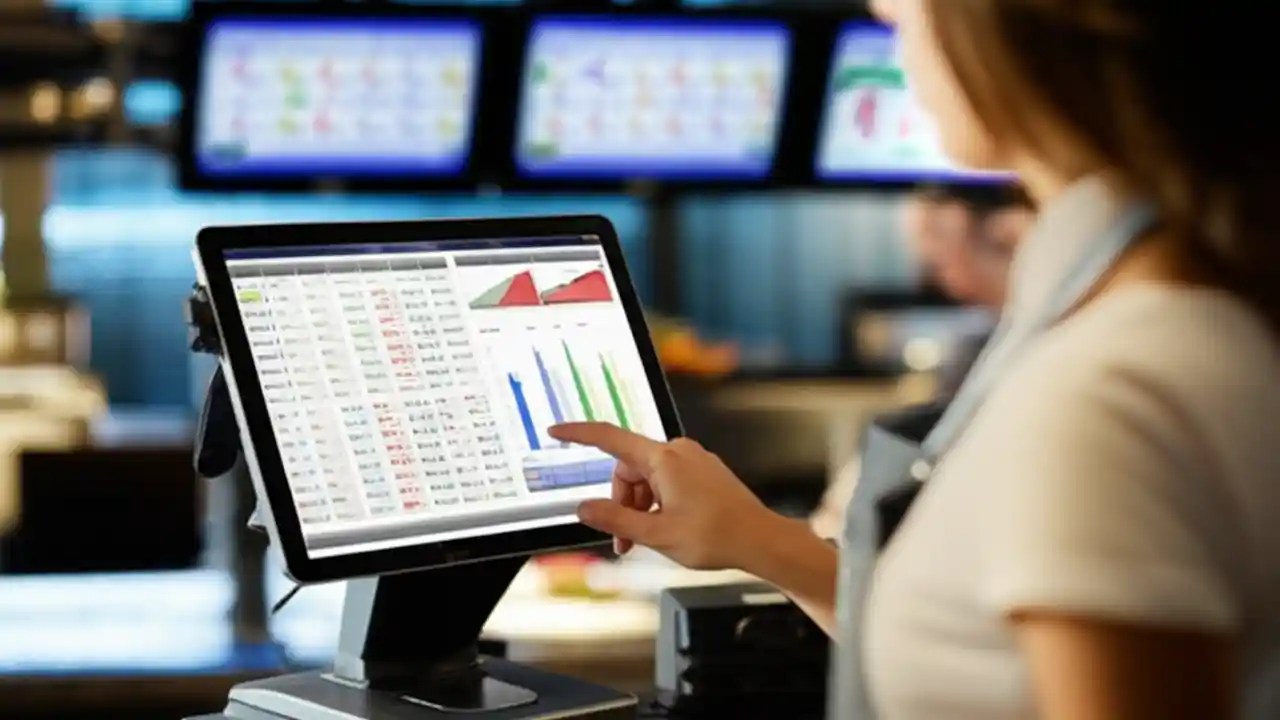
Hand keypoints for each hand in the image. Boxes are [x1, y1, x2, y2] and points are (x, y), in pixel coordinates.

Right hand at [548, 422, 777, 570]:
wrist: (760, 540)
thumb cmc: (718, 536)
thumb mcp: (656, 534)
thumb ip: (615, 520)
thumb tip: (585, 509)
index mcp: (664, 460)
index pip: (610, 439)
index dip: (579, 434)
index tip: (557, 431)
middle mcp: (678, 452)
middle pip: (628, 470)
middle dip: (621, 503)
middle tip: (624, 540)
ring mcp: (693, 461)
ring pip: (647, 479)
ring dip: (639, 507)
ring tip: (646, 541)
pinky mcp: (703, 472)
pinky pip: (667, 481)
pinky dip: (657, 503)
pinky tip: (666, 528)